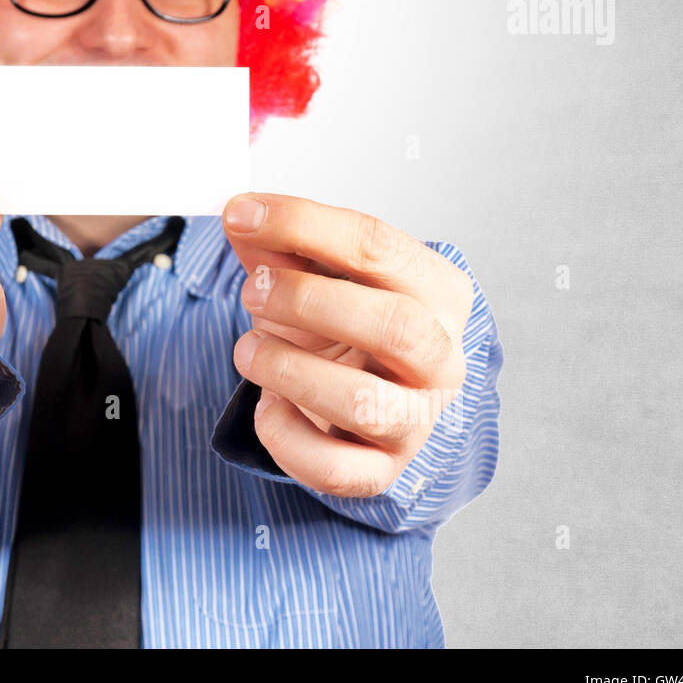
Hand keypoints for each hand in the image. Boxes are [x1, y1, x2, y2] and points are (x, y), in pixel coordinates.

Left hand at [222, 193, 475, 497]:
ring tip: (247, 350)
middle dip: (308, 301)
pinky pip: (335, 468)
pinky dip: (286, 437)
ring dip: (288, 369)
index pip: (378, 246)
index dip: (303, 223)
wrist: (349, 391)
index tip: (243, 213)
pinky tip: (268, 405)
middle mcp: (440, 357)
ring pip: (365, 403)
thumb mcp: (311, 271)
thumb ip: (281, 242)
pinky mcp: (381, 470)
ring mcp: (416, 420)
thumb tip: (242, 215)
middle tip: (252, 288)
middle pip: (395, 325)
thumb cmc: (338, 323)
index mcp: (437, 291)